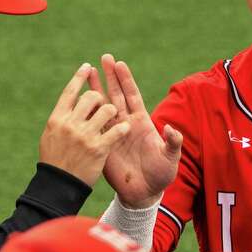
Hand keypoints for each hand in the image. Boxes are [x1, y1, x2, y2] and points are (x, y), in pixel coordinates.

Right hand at [39, 63, 131, 184]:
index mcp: (57, 119)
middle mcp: (70, 124)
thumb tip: (70, 101)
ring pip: (107, 109)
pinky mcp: (98, 148)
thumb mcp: (50, 136)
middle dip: (99, 98)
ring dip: (112, 112)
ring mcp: (85, 136)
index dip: (79, 77)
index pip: (70, 92)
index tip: (88, 67)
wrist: (58, 186)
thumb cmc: (54, 160)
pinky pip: (116, 130)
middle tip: (100, 106)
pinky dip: (122, 128)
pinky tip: (124, 129)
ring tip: (111, 119)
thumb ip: (62, 118)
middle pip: (91, 97)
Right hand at [90, 53, 181, 208]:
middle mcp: (127, 123)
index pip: (132, 95)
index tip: (119, 63)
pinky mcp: (103, 144)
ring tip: (88, 72)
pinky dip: (87, 113)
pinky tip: (78, 100)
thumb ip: (173, 143)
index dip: (126, 80)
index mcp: (142, 122)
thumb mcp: (171, 158)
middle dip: (110, 76)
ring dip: (95, 89)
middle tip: (103, 57)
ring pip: (102, 106)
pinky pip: (94, 126)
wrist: (145, 193)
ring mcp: (113, 133)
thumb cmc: (162, 174)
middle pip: (116, 95)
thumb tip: (170, 129)